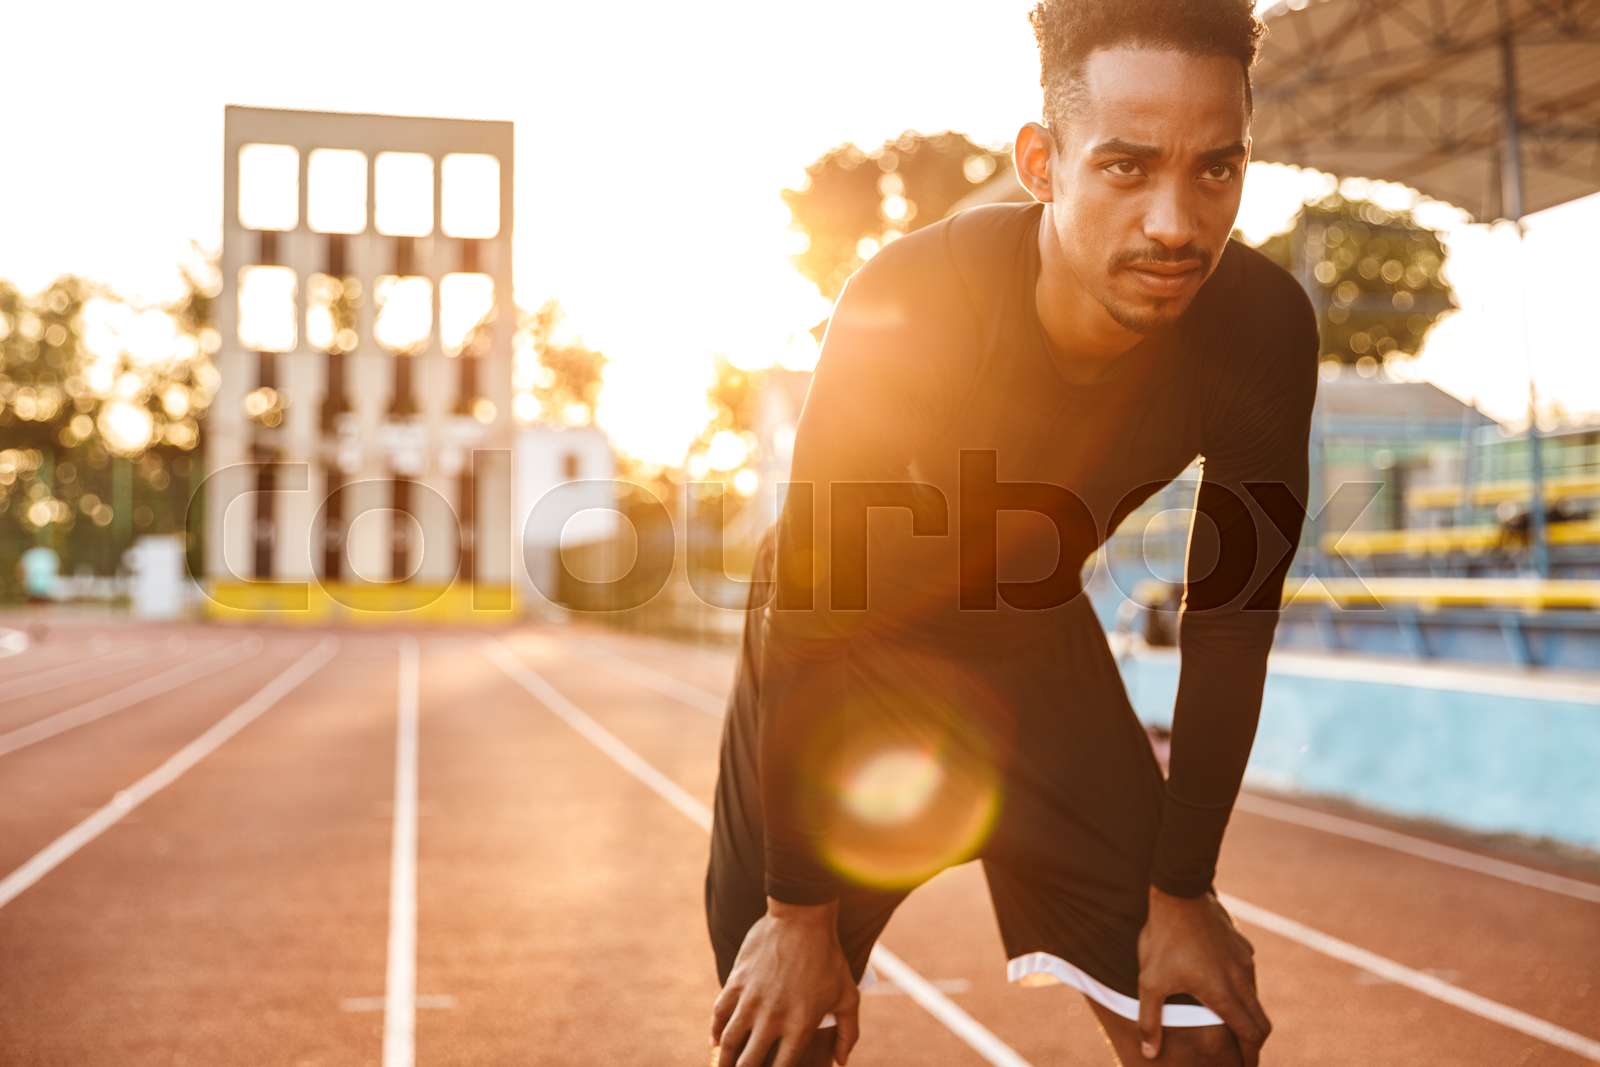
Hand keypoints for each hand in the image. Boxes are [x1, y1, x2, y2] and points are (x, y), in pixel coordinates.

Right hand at [710, 898, 860, 1066]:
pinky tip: (715, 1041)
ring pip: (728, 1042)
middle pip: (750, 1062)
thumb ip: (848, 1033)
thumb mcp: (848, 996)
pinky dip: (714, 1031)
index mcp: (800, 1025)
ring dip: (724, 1061)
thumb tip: (841, 1061)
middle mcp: (773, 1017)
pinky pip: (719, 1013)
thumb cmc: (829, 959)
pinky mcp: (737, 982)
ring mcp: (752, 999)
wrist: (802, 918)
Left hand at [1136, 886, 1269, 1064]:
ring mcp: (1245, 960)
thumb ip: (1150, 1021)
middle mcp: (1242, 979)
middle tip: (1242, 1057)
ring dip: (1248, 1015)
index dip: (1251, 1059)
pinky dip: (1243, 990)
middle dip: (1254, 1044)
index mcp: (1224, 994)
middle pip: (1261, 1022)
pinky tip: (1223, 988)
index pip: (1251, 1036)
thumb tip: (1150, 1053)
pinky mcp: (1242, 945)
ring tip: (1231, 1025)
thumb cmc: (1162, 939)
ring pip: (1255, 998)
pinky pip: (1248, 974)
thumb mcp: (1149, 982)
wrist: (1178, 892)